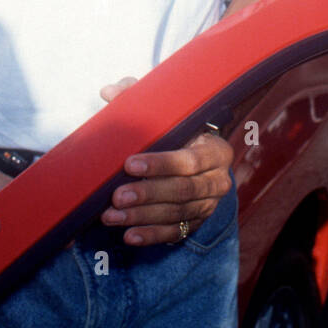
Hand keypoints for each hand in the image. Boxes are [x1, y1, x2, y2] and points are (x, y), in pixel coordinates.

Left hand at [98, 77, 233, 245]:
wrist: (198, 159)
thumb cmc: (177, 130)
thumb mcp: (166, 113)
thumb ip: (137, 97)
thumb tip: (108, 92)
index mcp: (216, 149)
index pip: (190, 159)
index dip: (160, 164)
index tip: (129, 164)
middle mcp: (218, 180)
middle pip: (183, 190)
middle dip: (148, 194)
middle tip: (117, 196)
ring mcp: (208, 204)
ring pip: (176, 213)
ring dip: (142, 216)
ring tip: (112, 216)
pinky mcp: (196, 222)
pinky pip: (174, 232)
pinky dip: (151, 235)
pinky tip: (129, 235)